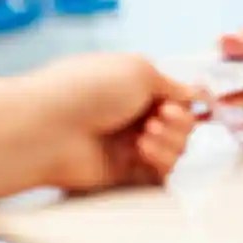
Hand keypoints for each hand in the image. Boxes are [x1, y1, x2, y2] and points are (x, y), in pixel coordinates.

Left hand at [0, 54, 200, 192]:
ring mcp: (130, 143)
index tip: (188, 100)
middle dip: (179, 120)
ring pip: (176, 147)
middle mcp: (134, 113)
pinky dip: (162, 160)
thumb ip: (172, 84)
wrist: (48, 128)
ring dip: (171, 139)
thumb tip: (195, 93)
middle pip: (182, 122)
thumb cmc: (88, 89)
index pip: (176, 95)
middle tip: (159, 118)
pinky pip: (162, 171)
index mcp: (134, 84)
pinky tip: (143, 151)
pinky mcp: (126, 172)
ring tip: (145, 135)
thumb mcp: (139, 70)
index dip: (186, 99)